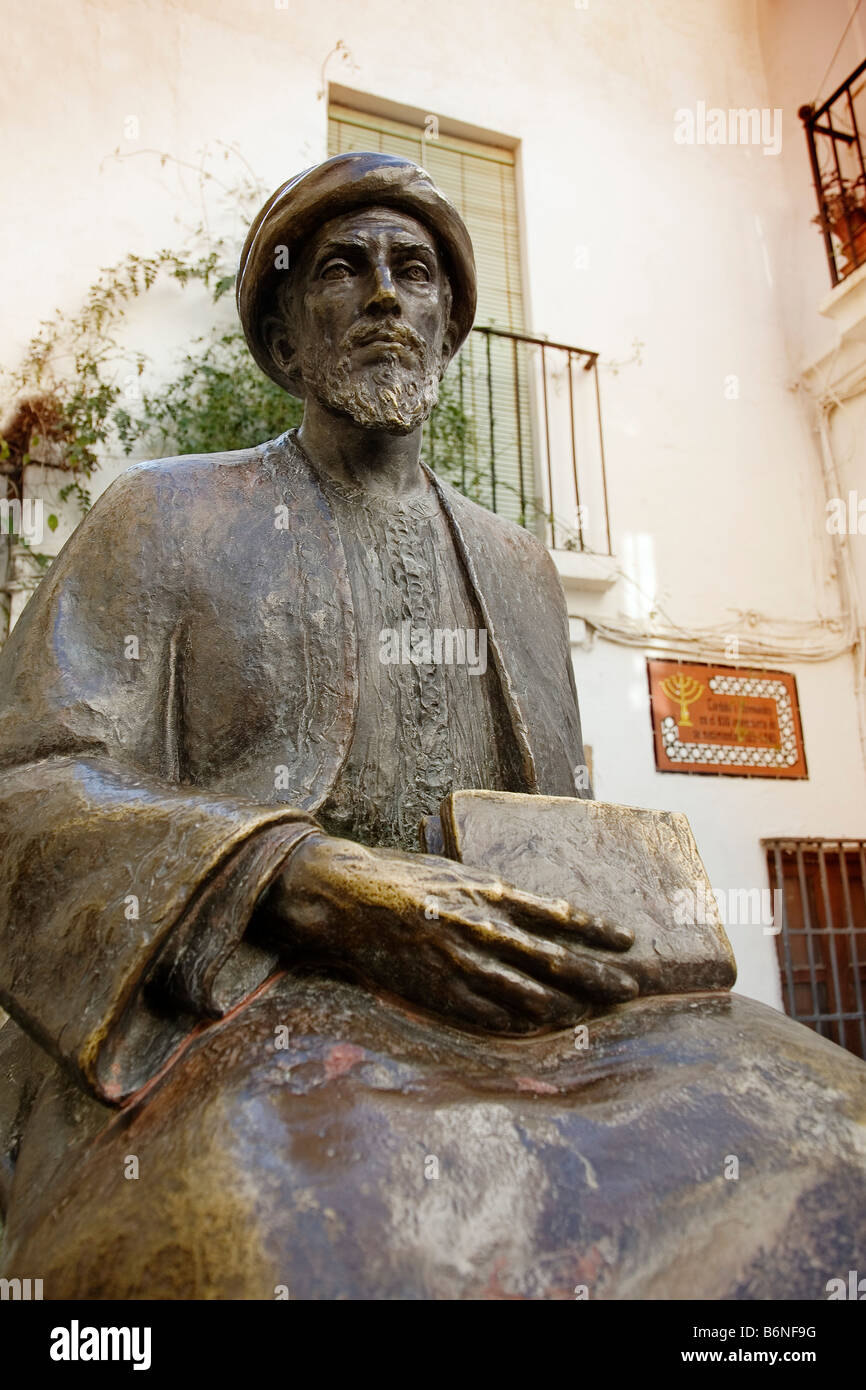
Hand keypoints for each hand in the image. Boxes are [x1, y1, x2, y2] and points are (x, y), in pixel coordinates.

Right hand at [259, 831, 637, 1032]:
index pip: (556, 913)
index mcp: (487, 890)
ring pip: (525, 989)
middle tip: (630, 987)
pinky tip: (542, 1028)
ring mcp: (459, 958)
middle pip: (551, 956)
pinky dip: (517, 1020)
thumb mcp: (456, 873)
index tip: (628, 941)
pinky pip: (485, 1011)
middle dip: (595, 974)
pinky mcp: (435, 986)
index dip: (595, 930)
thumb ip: (494, 893)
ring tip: (597, 1013)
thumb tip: (536, 910)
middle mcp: (481, 924)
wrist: (345, 894)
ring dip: (566, 1003)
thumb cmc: (402, 878)